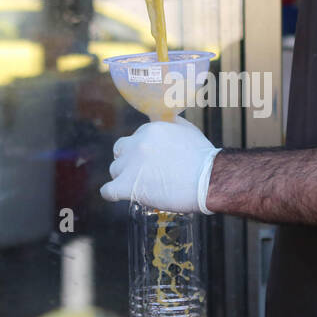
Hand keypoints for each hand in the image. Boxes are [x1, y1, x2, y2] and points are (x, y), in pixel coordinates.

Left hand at [99, 118, 221, 213]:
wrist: (208, 180)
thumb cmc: (204, 159)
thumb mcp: (189, 131)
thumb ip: (173, 124)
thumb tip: (166, 121)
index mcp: (149, 130)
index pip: (134, 139)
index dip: (140, 151)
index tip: (150, 161)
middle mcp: (137, 144)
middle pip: (120, 151)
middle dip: (128, 161)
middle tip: (141, 172)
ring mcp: (131, 165)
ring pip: (115, 170)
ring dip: (124, 178)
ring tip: (139, 187)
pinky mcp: (127, 186)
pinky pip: (108, 190)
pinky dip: (111, 193)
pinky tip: (118, 195)